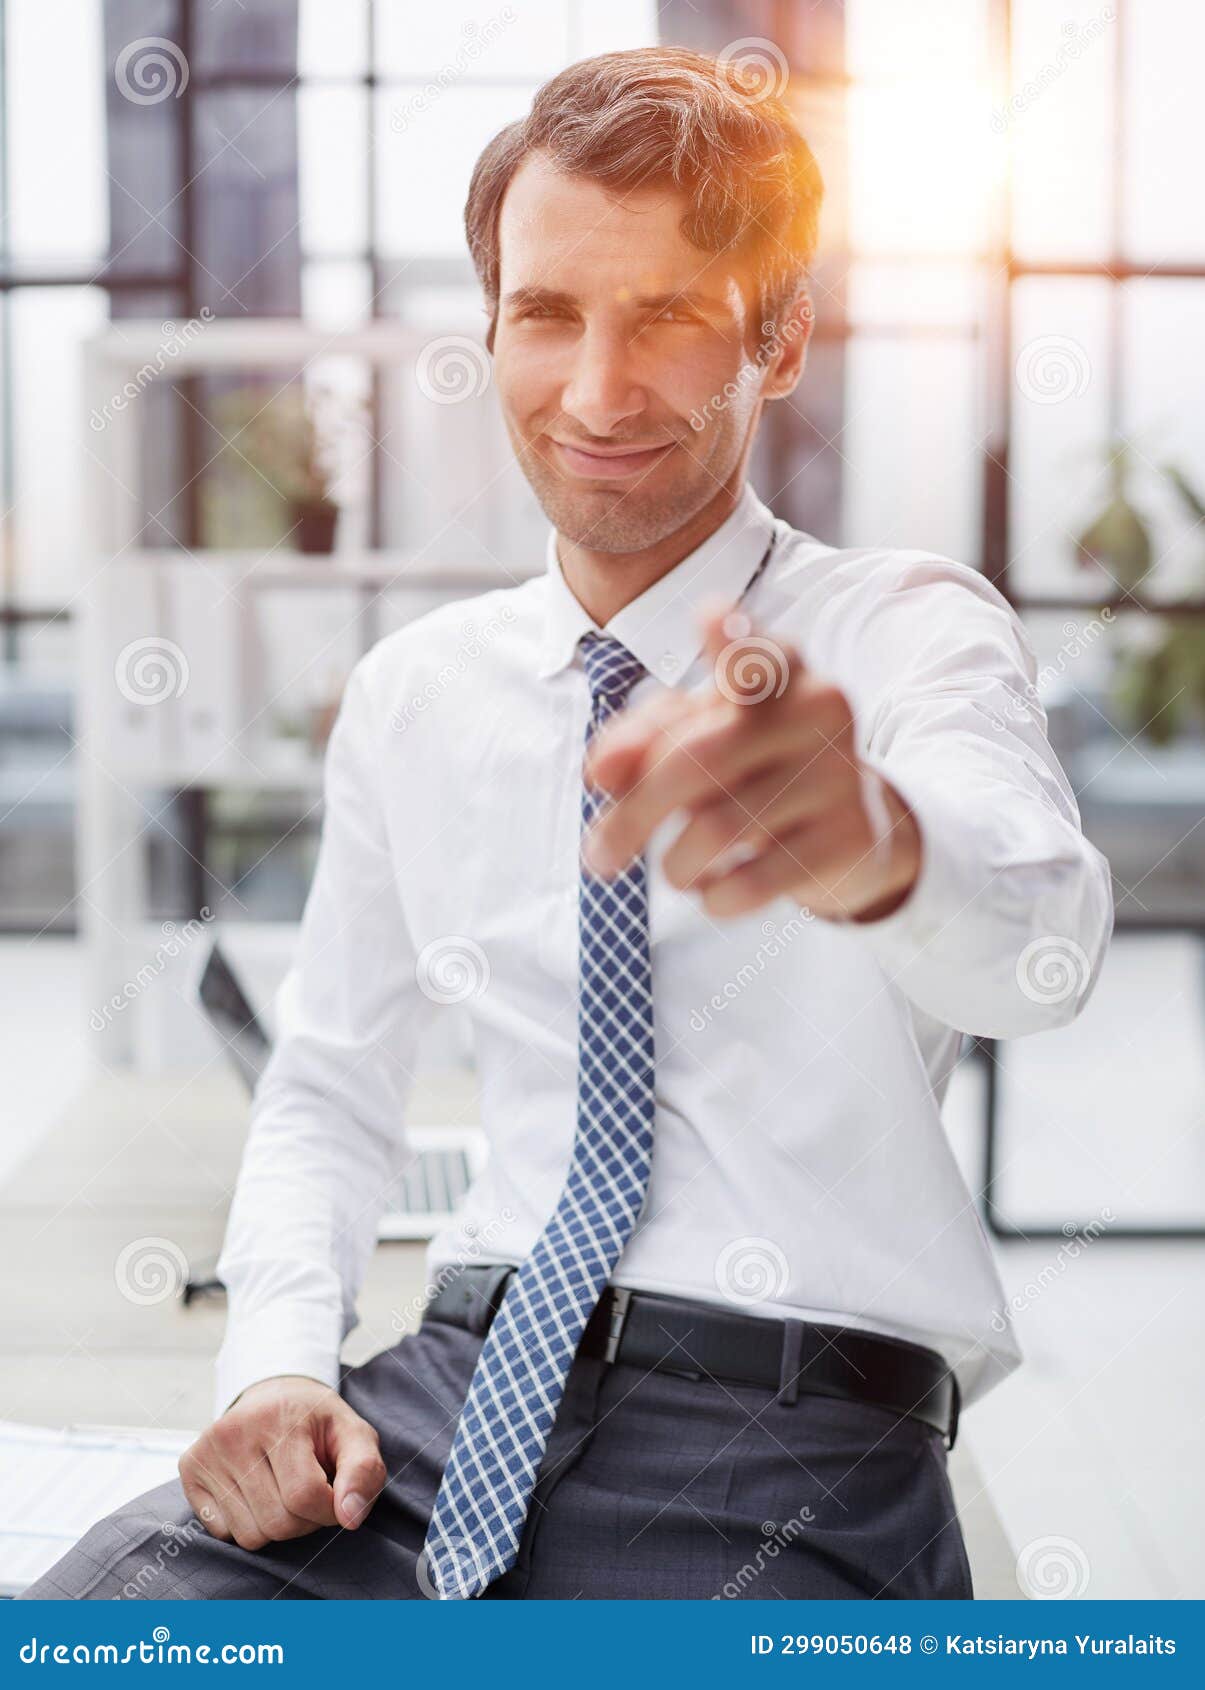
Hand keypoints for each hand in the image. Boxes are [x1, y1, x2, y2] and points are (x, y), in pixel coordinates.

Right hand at [178, 1375, 386, 1550]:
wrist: (274, 1395)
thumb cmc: (317, 1423)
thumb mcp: (354, 1435)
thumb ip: (364, 1471)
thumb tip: (350, 1518)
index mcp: (281, 1416)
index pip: (306, 1496)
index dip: (329, 1509)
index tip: (335, 1493)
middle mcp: (235, 1431)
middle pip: (278, 1523)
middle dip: (304, 1521)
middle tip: (308, 1490)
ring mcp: (206, 1451)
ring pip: (250, 1536)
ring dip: (276, 1526)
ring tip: (283, 1490)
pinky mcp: (189, 1469)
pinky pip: (224, 1534)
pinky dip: (247, 1524)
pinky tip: (256, 1493)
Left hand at [583, 604, 920, 922]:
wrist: (855, 830)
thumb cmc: (757, 770)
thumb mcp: (703, 739)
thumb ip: (642, 740)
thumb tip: (600, 773)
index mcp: (781, 671)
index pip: (757, 651)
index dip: (732, 640)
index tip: (711, 618)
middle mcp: (817, 712)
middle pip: (695, 760)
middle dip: (633, 815)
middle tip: (600, 854)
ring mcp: (839, 775)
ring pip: (717, 827)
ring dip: (674, 864)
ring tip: (677, 870)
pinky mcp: (846, 839)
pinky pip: (753, 880)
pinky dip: (714, 896)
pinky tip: (714, 892)